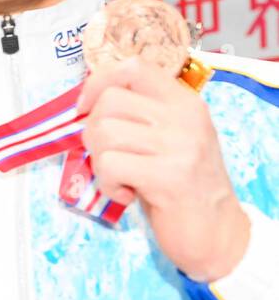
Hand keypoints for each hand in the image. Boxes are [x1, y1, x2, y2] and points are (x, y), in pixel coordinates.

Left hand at [78, 57, 249, 281]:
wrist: (215, 232)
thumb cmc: (178, 185)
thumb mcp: (166, 139)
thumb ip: (136, 115)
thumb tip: (83, 106)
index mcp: (184, 102)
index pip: (133, 67)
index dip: (98, 83)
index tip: (85, 108)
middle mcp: (185, 118)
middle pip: (110, 101)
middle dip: (92, 132)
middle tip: (108, 157)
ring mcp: (180, 145)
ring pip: (104, 132)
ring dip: (98, 161)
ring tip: (120, 178)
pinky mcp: (169, 176)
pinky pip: (109, 165)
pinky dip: (107, 184)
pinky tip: (126, 194)